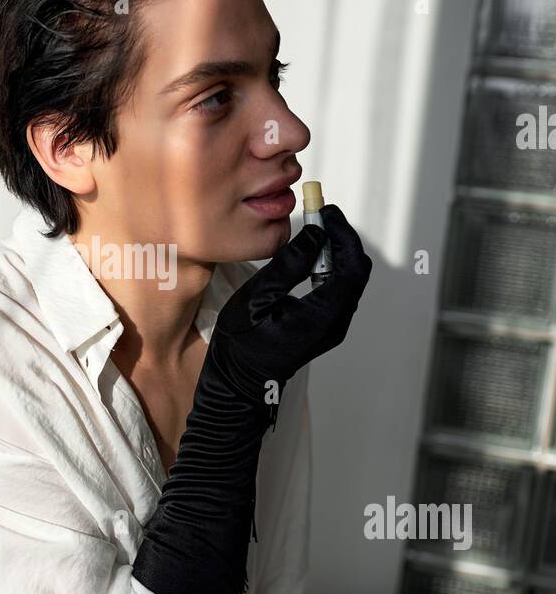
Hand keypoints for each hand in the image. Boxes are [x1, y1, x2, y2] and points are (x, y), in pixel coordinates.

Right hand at [205, 204, 371, 408]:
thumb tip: (314, 234)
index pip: (352, 267)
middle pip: (355, 270)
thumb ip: (288, 266)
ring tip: (310, 231)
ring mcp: (333, 326)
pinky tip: (307, 256)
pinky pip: (338, 288)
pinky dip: (328, 266)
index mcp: (322, 316)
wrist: (239, 382)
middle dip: (340, 238)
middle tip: (317, 216)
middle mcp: (336, 322)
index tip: (325, 212)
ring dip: (334, 251)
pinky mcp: (325, 325)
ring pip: (348, 278)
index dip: (343, 234)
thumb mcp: (256, 299)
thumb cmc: (240, 346)